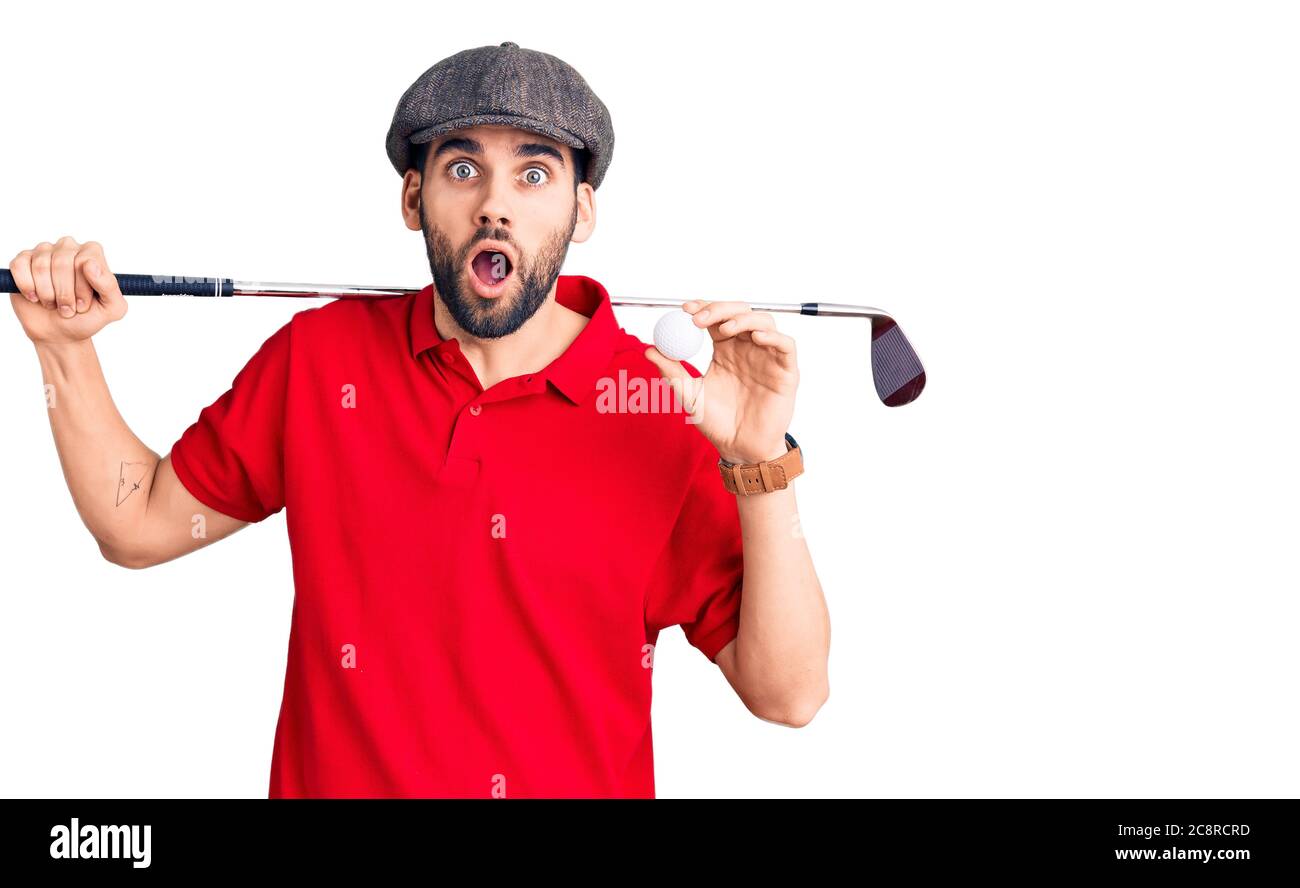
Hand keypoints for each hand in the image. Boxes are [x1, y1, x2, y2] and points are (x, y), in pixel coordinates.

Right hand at [8, 236, 127, 343]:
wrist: (61, 332)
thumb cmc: (87, 317)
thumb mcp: (112, 308)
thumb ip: (109, 286)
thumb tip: (90, 264)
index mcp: (92, 253)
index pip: (84, 261)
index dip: (82, 287)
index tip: (82, 305)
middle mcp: (68, 247)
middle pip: (62, 263)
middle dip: (64, 293)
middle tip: (67, 309)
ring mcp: (44, 252)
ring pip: (40, 266)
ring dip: (47, 294)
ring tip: (53, 304)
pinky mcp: (23, 261)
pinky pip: (19, 267)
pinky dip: (27, 287)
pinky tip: (34, 297)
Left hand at [644, 300, 798, 463]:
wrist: (739, 449)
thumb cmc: (717, 423)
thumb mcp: (689, 395)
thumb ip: (671, 372)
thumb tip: (649, 350)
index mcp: (725, 350)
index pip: (716, 318)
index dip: (702, 308)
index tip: (684, 309)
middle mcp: (747, 348)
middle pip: (739, 312)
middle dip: (719, 309)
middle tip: (699, 319)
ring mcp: (767, 357)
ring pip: (763, 321)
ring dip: (744, 318)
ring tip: (724, 330)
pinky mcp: (786, 371)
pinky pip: (786, 345)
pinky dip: (773, 336)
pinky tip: (756, 337)